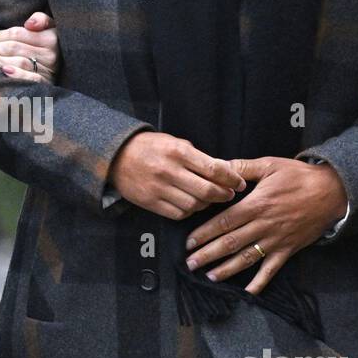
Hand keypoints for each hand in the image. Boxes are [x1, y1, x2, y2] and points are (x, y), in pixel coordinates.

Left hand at [0, 11, 59, 82]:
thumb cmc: (48, 46)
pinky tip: (4, 72)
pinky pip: (32, 79)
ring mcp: (49, 69)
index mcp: (50, 36)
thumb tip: (29, 23)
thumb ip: (41, 20)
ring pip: (19, 62)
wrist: (66, 67)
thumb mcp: (49, 28)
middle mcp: (51, 53)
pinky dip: (18, 74)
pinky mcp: (47, 83)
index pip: (18, 34)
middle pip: (15, 48)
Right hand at [107, 131, 246, 219]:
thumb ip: (198, 157)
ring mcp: (159, 189)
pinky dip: (190, 211)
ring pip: (194, 205)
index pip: (214, 169)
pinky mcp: (150, 202)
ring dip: (206, 204)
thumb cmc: (151, 147)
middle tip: (229, 194)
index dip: (232, 179)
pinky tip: (192, 205)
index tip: (240, 183)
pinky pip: (179, 214)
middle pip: (207, 191)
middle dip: (224, 195)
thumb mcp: (175, 143)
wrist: (117, 156)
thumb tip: (225, 171)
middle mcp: (169, 171)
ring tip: (209, 199)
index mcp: (178, 152)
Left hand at [184, 156, 348, 292]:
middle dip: (208, 255)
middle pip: (230, 243)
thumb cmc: (299, 176)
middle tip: (190, 264)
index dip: (204, 233)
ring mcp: (276, 240)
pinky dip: (259, 283)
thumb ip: (242, 167)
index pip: (224, 222)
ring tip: (209, 276)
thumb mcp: (270, 164)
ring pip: (246, 258)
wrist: (333, 191)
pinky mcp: (288, 249)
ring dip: (226, 270)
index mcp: (256, 205)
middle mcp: (263, 225)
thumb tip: (218, 167)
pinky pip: (271, 269)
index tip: (189, 242)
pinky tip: (247, 293)